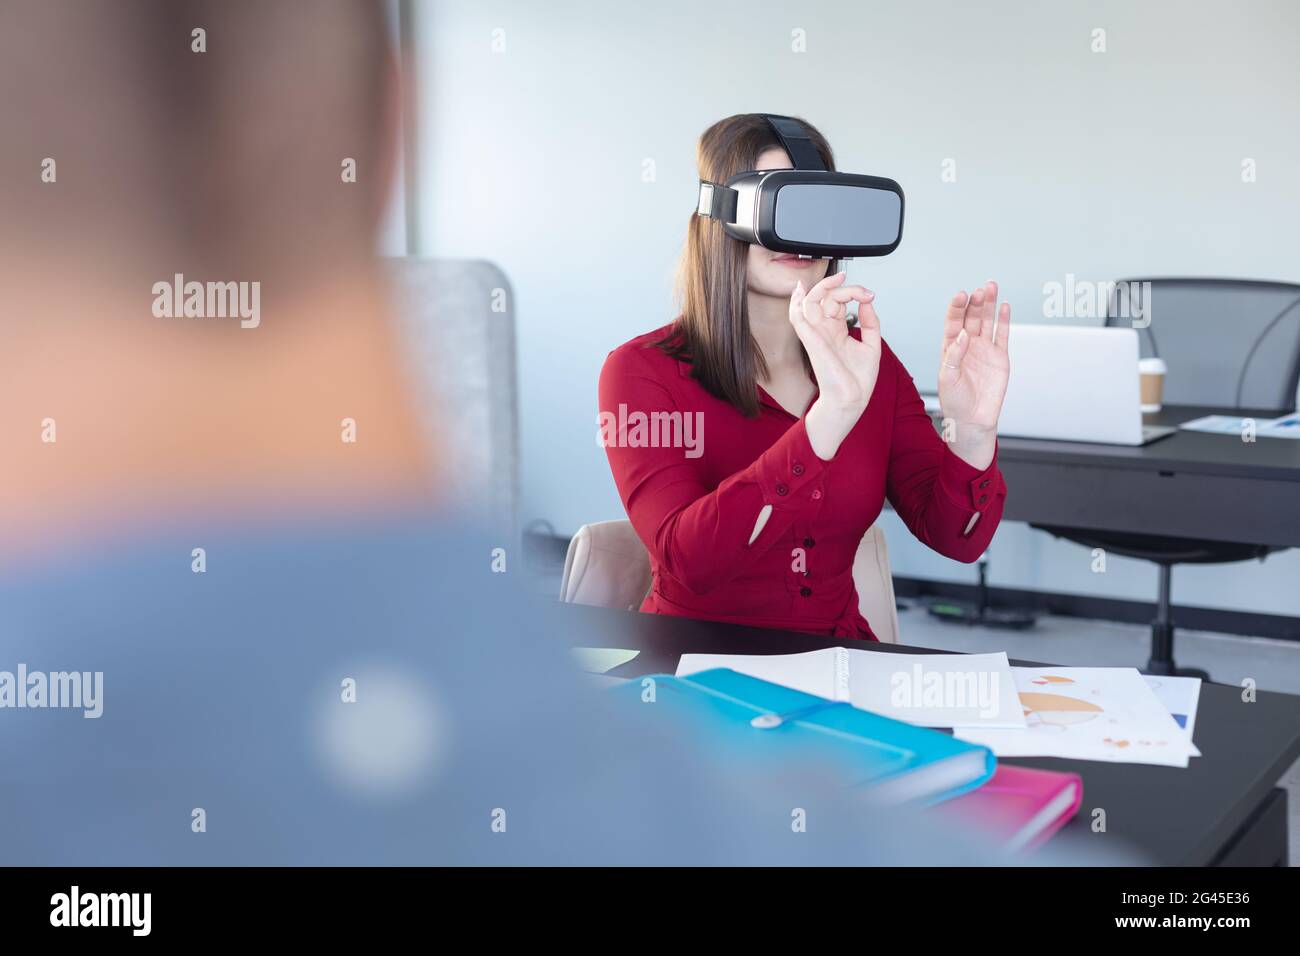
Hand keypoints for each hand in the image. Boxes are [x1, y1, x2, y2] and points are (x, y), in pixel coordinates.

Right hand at [788, 270, 879, 458]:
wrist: (851, 399)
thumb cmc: (857, 380)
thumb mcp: (871, 345)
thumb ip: (870, 322)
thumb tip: (868, 302)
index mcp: (837, 331)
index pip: (837, 301)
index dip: (852, 292)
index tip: (869, 295)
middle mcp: (824, 330)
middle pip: (825, 297)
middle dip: (841, 286)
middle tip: (856, 286)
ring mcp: (817, 334)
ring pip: (810, 301)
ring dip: (822, 287)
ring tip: (839, 280)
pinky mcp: (811, 340)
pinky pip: (797, 317)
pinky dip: (795, 303)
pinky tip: (799, 291)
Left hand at [938, 280, 1010, 468]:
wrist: (973, 420)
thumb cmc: (954, 402)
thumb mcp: (948, 378)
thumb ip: (954, 355)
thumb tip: (963, 335)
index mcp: (951, 348)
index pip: (954, 322)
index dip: (957, 308)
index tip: (960, 295)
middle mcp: (968, 345)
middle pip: (972, 318)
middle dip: (975, 302)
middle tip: (980, 289)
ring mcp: (984, 349)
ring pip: (987, 321)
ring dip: (989, 305)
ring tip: (991, 287)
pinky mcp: (1000, 357)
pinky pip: (1003, 334)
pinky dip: (1004, 320)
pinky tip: (1004, 306)